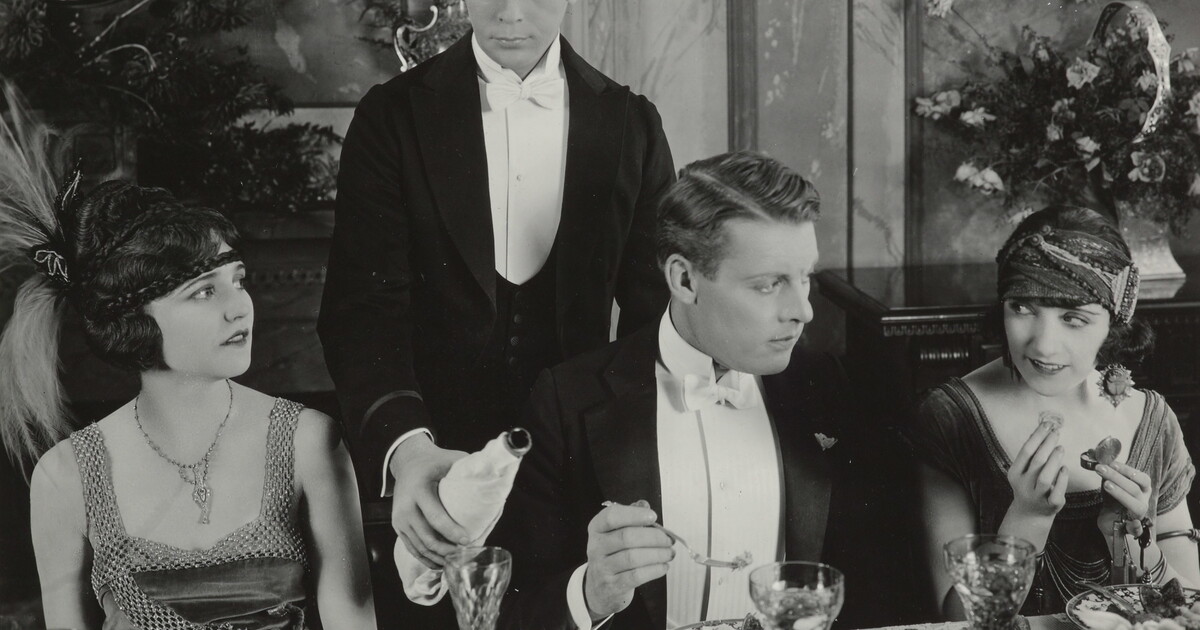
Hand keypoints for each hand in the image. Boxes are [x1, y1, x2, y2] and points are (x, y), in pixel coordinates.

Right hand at [389, 435, 468, 567]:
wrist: (408, 462)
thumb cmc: (435, 461)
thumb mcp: (451, 459)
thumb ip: (470, 469)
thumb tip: (497, 480)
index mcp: (419, 489)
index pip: (435, 517)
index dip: (452, 532)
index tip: (468, 540)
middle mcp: (406, 506)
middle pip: (427, 538)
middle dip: (447, 550)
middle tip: (465, 555)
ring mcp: (399, 519)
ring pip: (420, 547)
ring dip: (438, 558)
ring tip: (456, 562)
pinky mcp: (398, 526)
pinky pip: (412, 548)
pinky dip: (426, 558)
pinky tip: (440, 563)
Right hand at [583, 500, 674, 619]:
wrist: (599, 587)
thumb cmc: (613, 554)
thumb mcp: (616, 532)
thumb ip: (630, 517)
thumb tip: (644, 506)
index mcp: (597, 528)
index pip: (611, 516)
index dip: (634, 514)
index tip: (653, 517)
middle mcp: (596, 547)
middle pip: (626, 537)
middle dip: (654, 537)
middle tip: (669, 540)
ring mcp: (602, 568)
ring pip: (633, 558)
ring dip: (658, 554)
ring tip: (669, 553)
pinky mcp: (613, 586)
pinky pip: (637, 576)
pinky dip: (654, 570)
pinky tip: (663, 566)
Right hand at [1006, 421, 1068, 518]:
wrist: (1030, 513)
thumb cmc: (1029, 485)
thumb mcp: (1023, 471)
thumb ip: (1031, 454)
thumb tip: (1041, 430)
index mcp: (1014, 473)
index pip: (1025, 451)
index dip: (1037, 436)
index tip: (1047, 425)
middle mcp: (1024, 485)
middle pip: (1036, 462)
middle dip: (1047, 444)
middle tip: (1056, 433)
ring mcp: (1037, 496)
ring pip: (1045, 477)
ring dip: (1054, 461)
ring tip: (1060, 448)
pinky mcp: (1051, 505)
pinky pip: (1057, 492)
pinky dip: (1062, 479)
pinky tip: (1064, 468)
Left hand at [1095, 462, 1152, 545]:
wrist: (1112, 525)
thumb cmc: (1113, 501)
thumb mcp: (1109, 484)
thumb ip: (1105, 471)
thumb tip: (1091, 451)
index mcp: (1142, 489)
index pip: (1142, 478)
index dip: (1127, 470)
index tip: (1112, 463)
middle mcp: (1143, 501)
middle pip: (1135, 488)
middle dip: (1117, 477)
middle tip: (1101, 469)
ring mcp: (1139, 515)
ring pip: (1136, 504)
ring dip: (1120, 493)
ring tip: (1106, 484)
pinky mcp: (1133, 529)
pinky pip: (1137, 528)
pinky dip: (1135, 526)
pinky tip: (1130, 523)